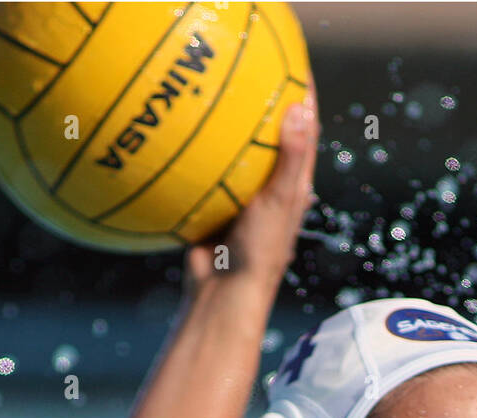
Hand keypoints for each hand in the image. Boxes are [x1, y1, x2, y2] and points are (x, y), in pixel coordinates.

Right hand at [182, 71, 319, 298]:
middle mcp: (268, 188)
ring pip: (232, 155)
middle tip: (246, 67)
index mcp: (294, 186)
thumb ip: (290, 157)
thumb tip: (299, 107)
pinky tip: (172, 132)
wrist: (222, 294)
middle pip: (267, 137)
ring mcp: (238, 199)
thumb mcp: (279, 201)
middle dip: (261, 106)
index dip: (303, 98)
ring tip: (207, 89)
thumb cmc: (260, 253)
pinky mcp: (211, 208)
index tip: (294, 64)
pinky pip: (200, 174)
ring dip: (222, 128)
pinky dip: (190, 155)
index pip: (304, 132)